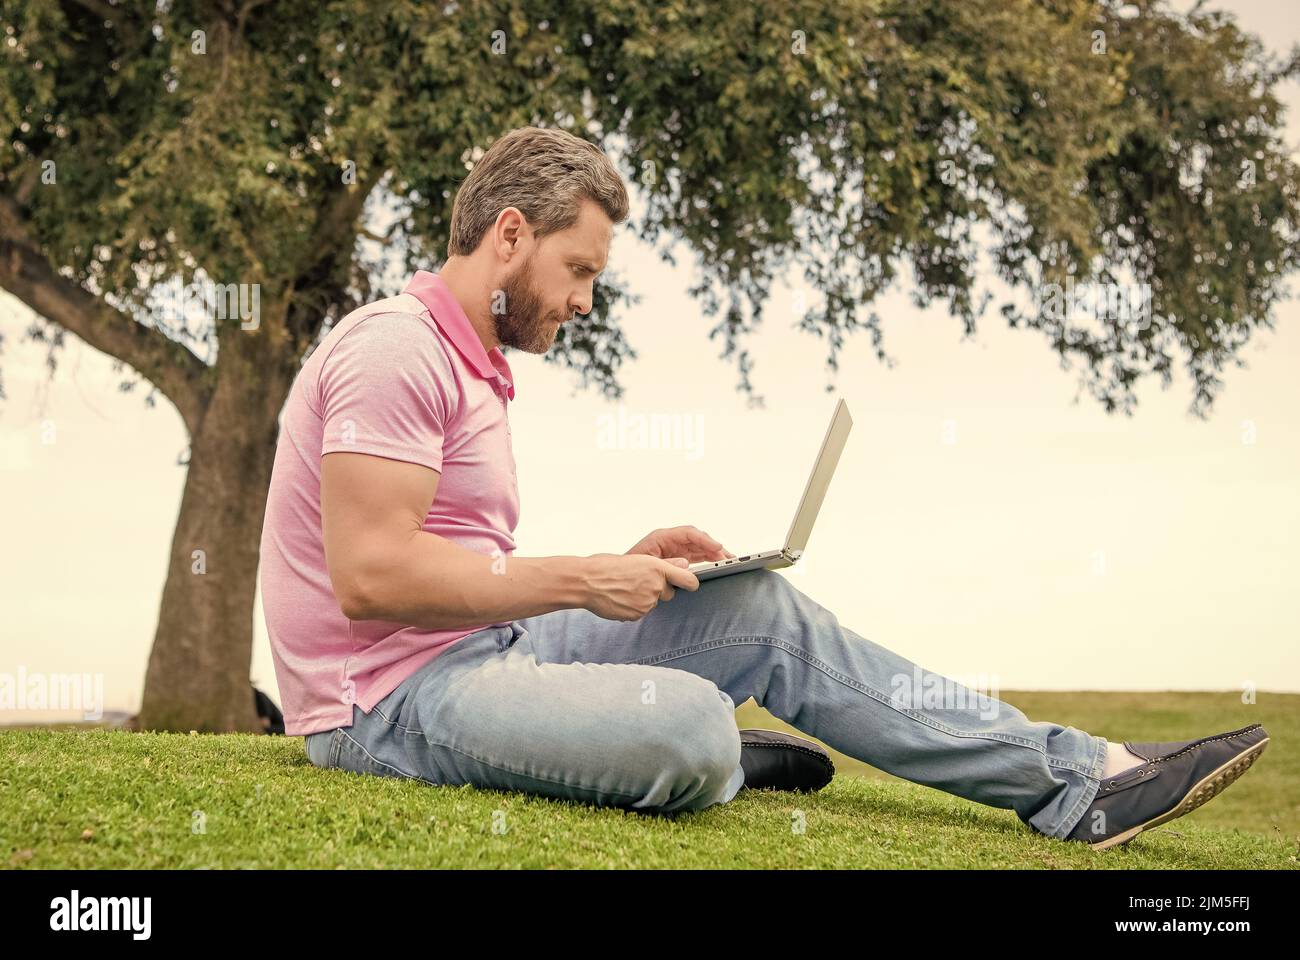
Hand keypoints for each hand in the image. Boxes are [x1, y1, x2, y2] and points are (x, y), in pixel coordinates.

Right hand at [580, 553, 699, 621]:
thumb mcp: (639, 558)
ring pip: (654, 602)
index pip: (688, 580)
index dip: (690, 583)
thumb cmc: (606, 567)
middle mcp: (655, 586)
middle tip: (639, 582)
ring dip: (644, 598)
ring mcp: (647, 602)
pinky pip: (641, 612)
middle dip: (659, 590)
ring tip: (625, 589)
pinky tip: (621, 598)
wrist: (587, 582)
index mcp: (657, 567)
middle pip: (669, 593)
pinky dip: (634, 607)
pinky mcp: (638, 614)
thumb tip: (683, 564)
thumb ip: (664, 564)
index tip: (688, 583)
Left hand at [624, 525, 736, 562]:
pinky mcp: (678, 559)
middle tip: (729, 557)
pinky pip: (697, 556)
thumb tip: (686, 564)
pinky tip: (719, 564)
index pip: (688, 533)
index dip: (704, 539)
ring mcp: (676, 549)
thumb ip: (667, 563)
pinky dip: (709, 559)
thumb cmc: (629, 566)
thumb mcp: (647, 563)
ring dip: (715, 554)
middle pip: (698, 540)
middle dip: (714, 547)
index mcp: (662, 537)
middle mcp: (671, 541)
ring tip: (729, 560)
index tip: (717, 547)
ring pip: (700, 548)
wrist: (618, 577)